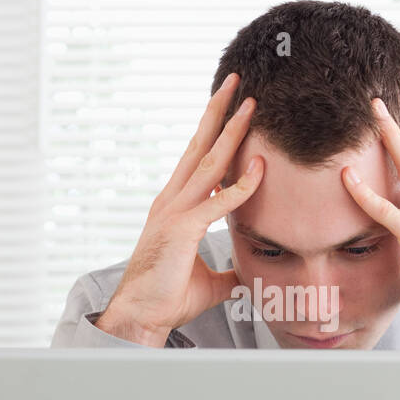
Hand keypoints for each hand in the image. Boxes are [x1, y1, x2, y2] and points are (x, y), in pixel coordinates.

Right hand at [96, 74, 263, 345]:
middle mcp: (172, 200)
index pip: (197, 158)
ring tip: (249, 103)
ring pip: (208, 162)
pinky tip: (259, 167)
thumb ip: (228, 270)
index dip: (214, 130)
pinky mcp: (182, 229)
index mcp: (174, 206)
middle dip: (218, 112)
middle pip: (199, 145)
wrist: (140, 317)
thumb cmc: (167, 298)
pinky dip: (241, 185)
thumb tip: (245, 274)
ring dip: (231, 131)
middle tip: (235, 82)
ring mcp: (175, 211)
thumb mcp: (209, 281)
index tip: (230, 106)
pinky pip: (218, 201)